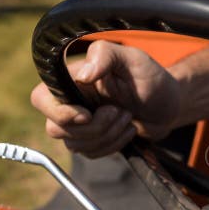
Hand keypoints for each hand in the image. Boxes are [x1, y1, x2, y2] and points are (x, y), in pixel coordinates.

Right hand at [30, 40, 180, 157]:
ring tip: (128, 116)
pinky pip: (91, 153)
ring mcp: (79, 124)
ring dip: (108, 135)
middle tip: (122, 111)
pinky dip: (113, 145)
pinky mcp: (92, 140)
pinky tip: (129, 129)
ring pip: (75, 145)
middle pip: (56, 129)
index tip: (89, 114)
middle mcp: (70, 101)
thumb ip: (106, 56)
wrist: (168, 104)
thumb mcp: (133, 59)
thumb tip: (83, 74)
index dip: (60, 113)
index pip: (41, 99)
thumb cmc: (150, 77)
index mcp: (71, 79)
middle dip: (95, 127)